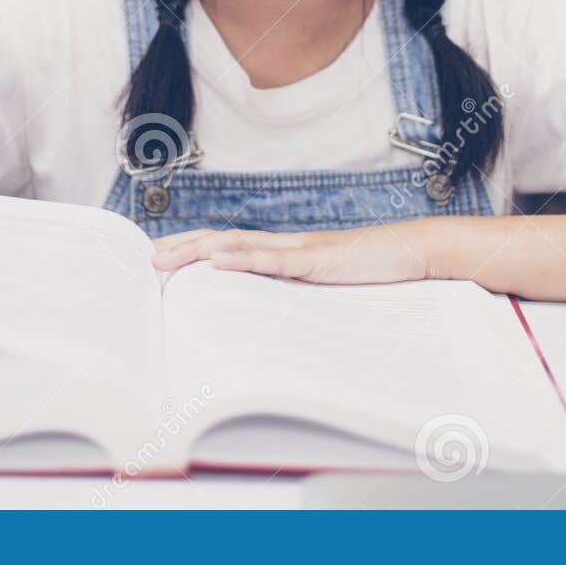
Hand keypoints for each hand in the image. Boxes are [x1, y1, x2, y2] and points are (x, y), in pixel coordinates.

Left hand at [151, 221, 442, 284]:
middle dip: (183, 248)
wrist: (416, 253)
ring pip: (239, 245)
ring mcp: (301, 250)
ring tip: (167, 259)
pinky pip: (275, 259)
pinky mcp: (318, 259)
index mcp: (288, 254)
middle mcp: (287, 245)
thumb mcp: (331, 292)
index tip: (164, 257)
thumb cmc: (378, 274)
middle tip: (148, 259)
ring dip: (198, 251)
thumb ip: (301, 299)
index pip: (231, 247)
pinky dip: (244, 259)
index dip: (195, 249)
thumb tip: (272, 324)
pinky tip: (218, 263)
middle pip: (223, 241)